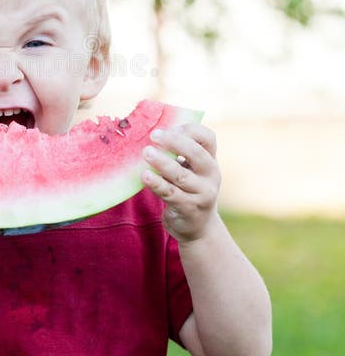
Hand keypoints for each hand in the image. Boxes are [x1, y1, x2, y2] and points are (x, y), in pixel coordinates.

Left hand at [141, 123, 220, 242]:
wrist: (198, 227)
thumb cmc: (189, 190)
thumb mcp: (191, 170)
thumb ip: (179, 153)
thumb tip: (152, 133)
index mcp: (211, 160)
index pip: (208, 137)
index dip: (188, 129)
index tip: (169, 128)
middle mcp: (211, 176)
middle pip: (196, 154)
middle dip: (174, 142)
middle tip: (153, 135)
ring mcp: (202, 194)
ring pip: (181, 175)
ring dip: (162, 162)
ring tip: (146, 152)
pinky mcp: (190, 209)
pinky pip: (171, 194)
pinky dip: (157, 184)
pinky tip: (144, 176)